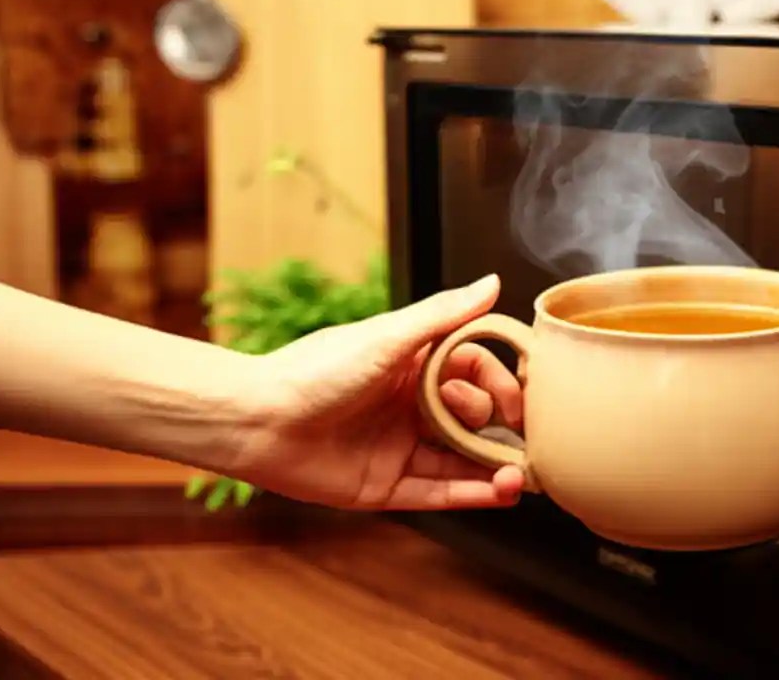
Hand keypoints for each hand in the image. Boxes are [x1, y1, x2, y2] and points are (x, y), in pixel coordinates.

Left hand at [229, 274, 525, 509]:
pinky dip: (473, 495)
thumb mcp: (387, 337)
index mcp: (412, 365)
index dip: (501, 383)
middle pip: (475, 417)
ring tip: (523, 475)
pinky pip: (439, 492)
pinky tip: (502, 494)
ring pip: (463, 460)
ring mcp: (400, 447)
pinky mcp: (387, 485)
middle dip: (500, 426)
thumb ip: (445, 315)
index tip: (523, 396)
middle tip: (513, 431)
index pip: (475, 371)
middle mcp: (410, 406)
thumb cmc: (314, 370)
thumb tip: (493, 284)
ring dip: (497, 467)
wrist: (255, 420)